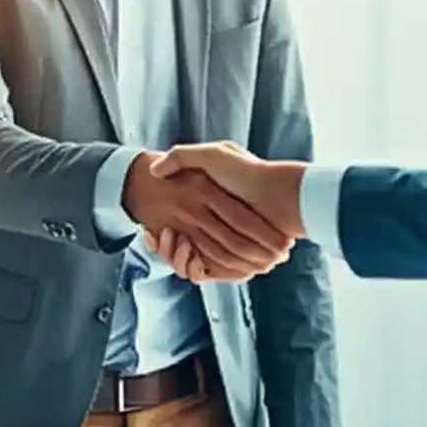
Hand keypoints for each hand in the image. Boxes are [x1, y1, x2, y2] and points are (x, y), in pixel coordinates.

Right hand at [123, 152, 291, 278]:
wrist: (279, 195)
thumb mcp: (212, 155)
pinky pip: (207, 272)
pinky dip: (192, 268)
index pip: (177, 223)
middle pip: (180, 244)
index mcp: (211, 207)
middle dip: (164, 245)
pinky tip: (185, 256)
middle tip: (150, 235)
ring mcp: (226, 247)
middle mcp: (218, 229)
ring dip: (174, 255)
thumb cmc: (247, 173)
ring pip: (189, 260)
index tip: (147, 226)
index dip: (161, 227)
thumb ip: (181, 157)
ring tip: (167, 241)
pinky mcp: (234, 262)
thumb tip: (154, 171)